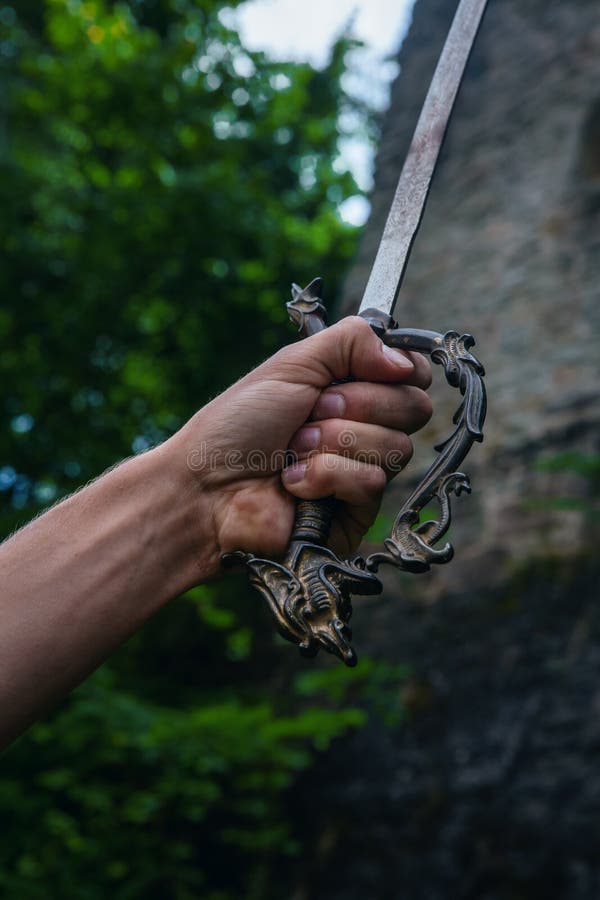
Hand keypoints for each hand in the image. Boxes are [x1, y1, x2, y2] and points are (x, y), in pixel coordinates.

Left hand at [165, 317, 431, 578]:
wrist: (204, 486)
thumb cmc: (238, 424)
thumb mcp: (293, 364)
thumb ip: (353, 341)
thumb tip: (405, 361)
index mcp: (353, 390)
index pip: (413, 375)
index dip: (398, 371)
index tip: (364, 371)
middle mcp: (365, 429)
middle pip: (415, 409)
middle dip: (357, 404)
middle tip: (310, 412)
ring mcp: (363, 473)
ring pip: (396, 447)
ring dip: (334, 442)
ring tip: (293, 449)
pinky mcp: (356, 514)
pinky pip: (371, 482)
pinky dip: (325, 475)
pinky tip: (292, 483)